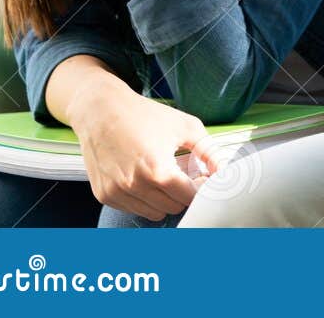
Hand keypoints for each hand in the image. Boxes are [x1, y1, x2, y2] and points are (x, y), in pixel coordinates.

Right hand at [67, 86, 217, 220]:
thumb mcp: (185, 126)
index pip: (190, 198)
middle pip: (174, 207)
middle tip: (183, 173)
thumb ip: (209, 151)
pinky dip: (144, 199)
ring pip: (154, 213)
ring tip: (163, 174)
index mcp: (158, 171)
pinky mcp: (104, 195)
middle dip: (183, 193)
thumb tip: (223, 171)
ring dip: (164, 199)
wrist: (101, 110)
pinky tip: (144, 177)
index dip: (200, 188)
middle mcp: (135, 186)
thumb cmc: (144, 115)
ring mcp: (117, 193)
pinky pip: (134, 209)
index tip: (201, 176)